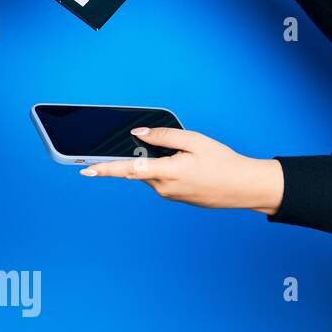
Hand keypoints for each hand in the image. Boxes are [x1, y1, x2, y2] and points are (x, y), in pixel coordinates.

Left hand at [80, 127, 283, 215]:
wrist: (245, 187)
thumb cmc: (223, 163)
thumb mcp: (194, 141)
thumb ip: (163, 136)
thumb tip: (138, 134)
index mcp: (167, 173)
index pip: (128, 170)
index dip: (105, 169)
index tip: (85, 170)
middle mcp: (164, 187)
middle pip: (138, 169)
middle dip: (142, 156)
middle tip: (165, 149)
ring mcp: (169, 195)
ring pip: (149, 174)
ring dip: (157, 162)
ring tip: (187, 157)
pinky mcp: (175, 197)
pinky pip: (160, 180)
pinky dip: (165, 169)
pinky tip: (188, 165)